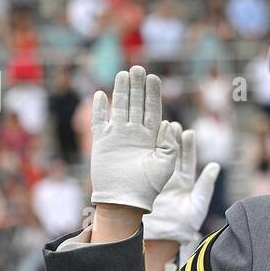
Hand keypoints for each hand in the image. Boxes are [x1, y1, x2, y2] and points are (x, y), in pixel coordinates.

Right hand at [89, 66, 182, 212]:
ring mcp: (118, 137)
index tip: (154, 78)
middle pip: (136, 105)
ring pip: (119, 108)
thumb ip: (169, 143)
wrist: (125, 201)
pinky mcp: (102, 143)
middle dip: (137, 87)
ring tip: (123, 74)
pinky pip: (100, 122)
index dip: (153, 94)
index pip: (153, 110)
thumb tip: (169, 122)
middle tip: (138, 69)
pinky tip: (101, 95)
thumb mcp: (166, 164)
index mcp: (151, 138)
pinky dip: (100, 109)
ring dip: (121, 92)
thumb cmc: (149, 187)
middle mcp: (135, 134)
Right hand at [143, 129, 220, 247]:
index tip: (187, 131)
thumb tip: (215, 166)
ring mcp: (155, 182)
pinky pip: (142, 172)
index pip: (186, 159)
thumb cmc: (185, 225)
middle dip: (169, 138)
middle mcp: (169, 178)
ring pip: (155, 159)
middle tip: (169, 124)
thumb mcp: (198, 205)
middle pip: (170, 154)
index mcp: (185, 181)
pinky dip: (140, 159)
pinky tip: (137, 145)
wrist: (164, 240)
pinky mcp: (143, 187)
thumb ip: (206, 186)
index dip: (187, 145)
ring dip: (154, 144)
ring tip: (155, 129)